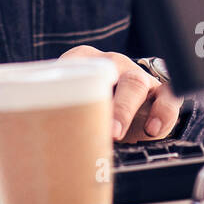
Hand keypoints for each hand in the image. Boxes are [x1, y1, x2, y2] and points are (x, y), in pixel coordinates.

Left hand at [58, 45, 180, 142]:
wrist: (126, 110)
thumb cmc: (91, 107)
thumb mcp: (75, 105)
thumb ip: (61, 113)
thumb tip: (35, 142)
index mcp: (86, 61)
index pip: (75, 62)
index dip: (68, 80)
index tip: (58, 102)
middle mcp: (112, 63)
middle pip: (107, 70)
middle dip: (92, 96)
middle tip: (82, 121)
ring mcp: (137, 75)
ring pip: (135, 83)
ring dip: (123, 108)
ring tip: (114, 133)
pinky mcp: (161, 91)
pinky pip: (168, 95)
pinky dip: (162, 112)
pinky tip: (151, 130)